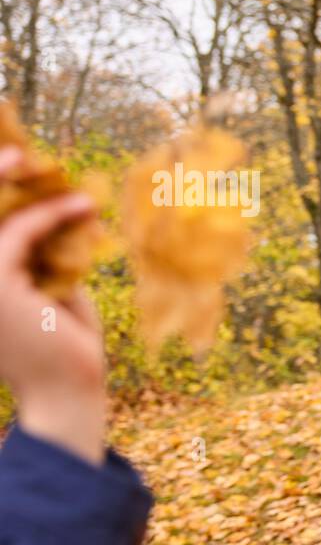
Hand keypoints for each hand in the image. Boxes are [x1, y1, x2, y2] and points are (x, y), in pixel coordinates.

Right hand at [0, 145, 105, 463]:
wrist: (70, 391)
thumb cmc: (63, 347)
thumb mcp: (50, 291)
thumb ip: (41, 255)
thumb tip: (56, 216)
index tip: (15, 162)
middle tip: (24, 153)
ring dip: (24, 188)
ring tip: (58, 173)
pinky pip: (20, 231)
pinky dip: (51, 214)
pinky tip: (81, 205)